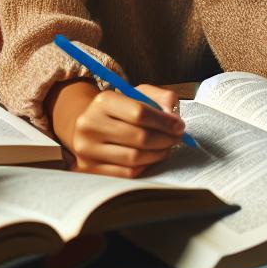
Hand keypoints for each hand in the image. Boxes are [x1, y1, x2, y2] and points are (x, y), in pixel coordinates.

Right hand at [68, 84, 186, 177]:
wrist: (90, 125)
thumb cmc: (121, 109)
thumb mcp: (139, 94)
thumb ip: (162, 98)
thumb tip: (174, 118)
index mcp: (103, 101)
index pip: (140, 113)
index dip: (164, 122)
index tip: (180, 126)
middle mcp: (90, 124)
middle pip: (139, 137)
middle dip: (165, 139)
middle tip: (177, 138)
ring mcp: (86, 149)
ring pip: (134, 158)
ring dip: (158, 154)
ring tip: (167, 148)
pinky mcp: (88, 168)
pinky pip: (126, 173)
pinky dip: (145, 166)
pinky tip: (151, 157)